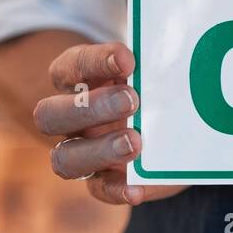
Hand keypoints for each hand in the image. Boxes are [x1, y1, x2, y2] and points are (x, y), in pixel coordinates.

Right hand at [32, 41, 185, 205]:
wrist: (170, 132)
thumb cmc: (154, 90)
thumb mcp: (154, 73)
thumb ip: (155, 64)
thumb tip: (180, 42)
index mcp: (78, 83)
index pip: (70, 67)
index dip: (94, 62)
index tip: (127, 58)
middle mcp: (72, 119)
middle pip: (51, 115)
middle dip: (89, 107)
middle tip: (131, 100)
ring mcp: (84, 153)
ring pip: (65, 158)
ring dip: (99, 150)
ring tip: (136, 142)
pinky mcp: (105, 182)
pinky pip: (99, 190)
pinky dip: (117, 190)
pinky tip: (136, 189)